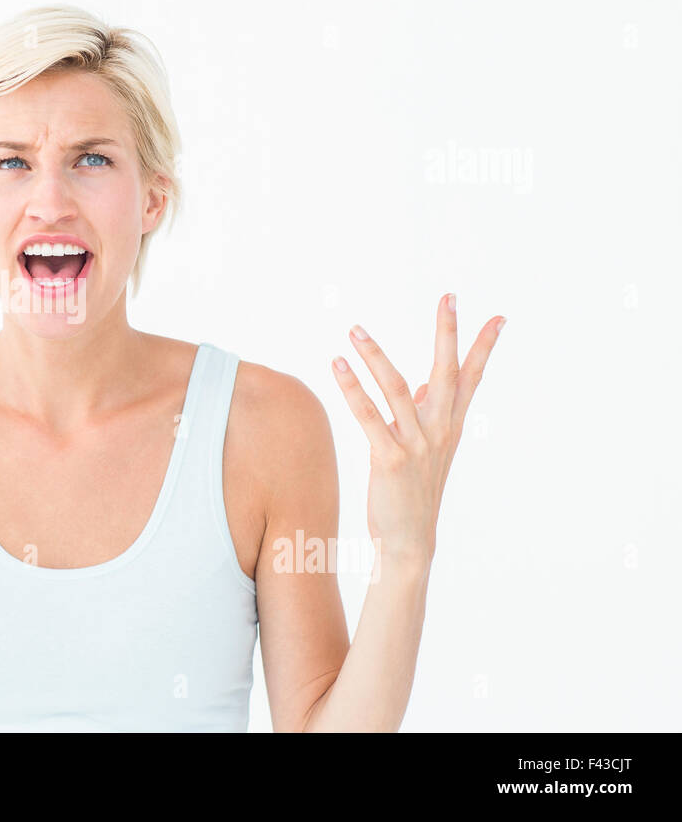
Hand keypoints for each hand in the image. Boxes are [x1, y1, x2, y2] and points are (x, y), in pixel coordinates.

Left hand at [331, 293, 503, 564]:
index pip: (472, 379)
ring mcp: (416, 444)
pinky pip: (368, 416)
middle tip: (449, 297)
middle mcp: (439, 431)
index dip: (484, 347)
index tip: (499, 316)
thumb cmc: (413, 491)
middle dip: (448, 334)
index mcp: (450, 426)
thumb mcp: (428, 450)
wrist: (409, 541)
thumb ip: (427, 414)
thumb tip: (427, 383)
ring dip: (376, 355)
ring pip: (398, 388)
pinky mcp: (389, 459)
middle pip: (446, 373)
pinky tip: (338, 365)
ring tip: (356, 329)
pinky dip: (352, 389)